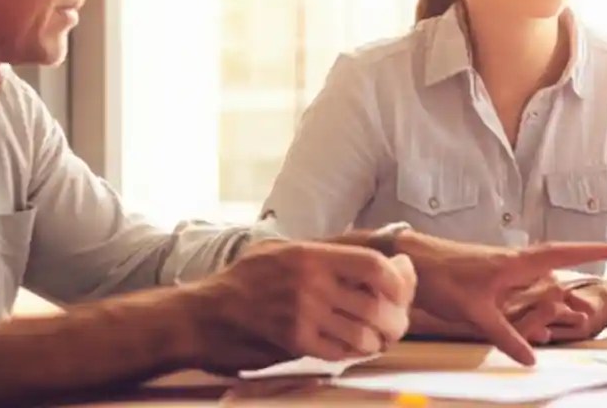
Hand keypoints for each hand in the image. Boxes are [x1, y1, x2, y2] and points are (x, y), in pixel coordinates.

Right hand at [183, 241, 415, 372]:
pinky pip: (341, 352)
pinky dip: (353, 354)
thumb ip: (325, 253)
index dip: (397, 281)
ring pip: (363, 333)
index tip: (400, 293)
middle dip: (395, 319)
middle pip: (376, 304)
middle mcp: (310, 281)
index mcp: (311, 253)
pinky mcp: (294, 341)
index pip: (374, 265)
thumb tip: (378, 256)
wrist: (206, 313)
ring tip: (376, 340)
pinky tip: (350, 349)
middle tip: (396, 325)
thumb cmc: (247, 280)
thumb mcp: (283, 251)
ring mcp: (303, 312)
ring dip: (377, 341)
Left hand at [397, 232, 606, 364]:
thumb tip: (531, 359)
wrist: (410, 261)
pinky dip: (537, 289)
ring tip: (580, 297)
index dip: (591, 252)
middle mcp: (512, 260)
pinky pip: (522, 280)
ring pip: (539, 272)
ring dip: (560, 281)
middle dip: (583, 262)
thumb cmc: (442, 278)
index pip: (561, 254)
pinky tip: (538, 301)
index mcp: (515, 263)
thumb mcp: (475, 312)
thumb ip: (505, 336)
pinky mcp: (489, 272)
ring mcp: (501, 265)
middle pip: (556, 261)